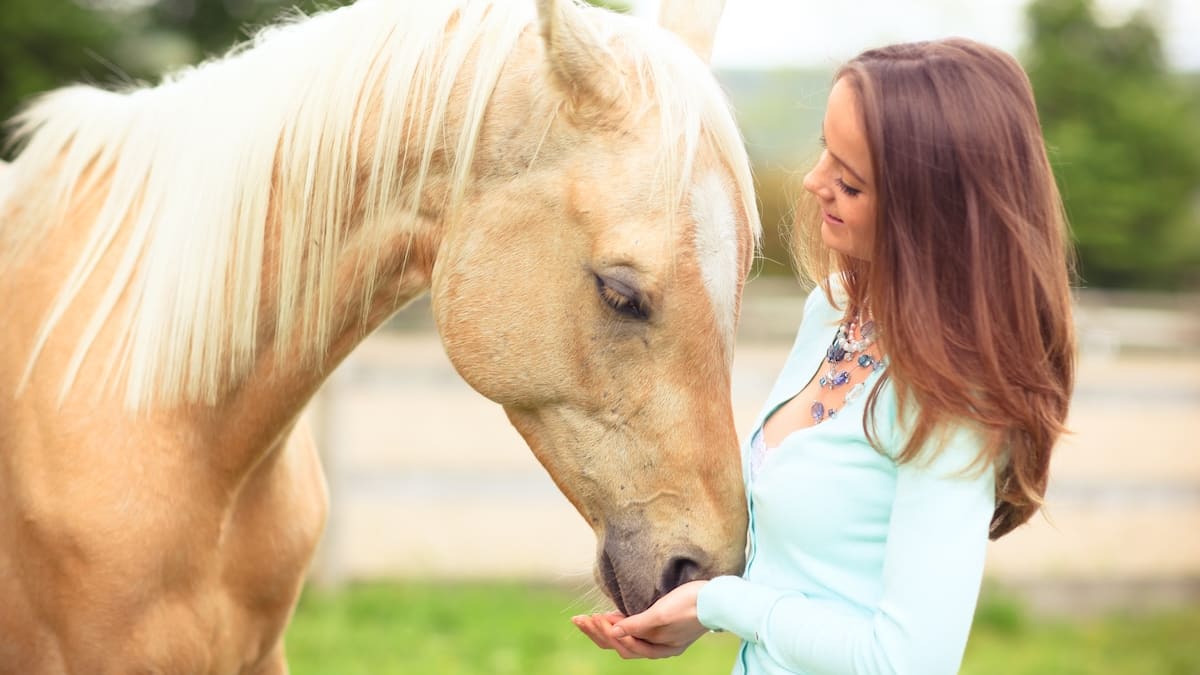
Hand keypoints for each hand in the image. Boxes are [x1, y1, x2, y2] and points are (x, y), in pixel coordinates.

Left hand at [571, 580, 709, 658]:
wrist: (718, 597)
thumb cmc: (690, 604)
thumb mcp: (661, 615)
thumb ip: (637, 625)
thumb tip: (612, 632)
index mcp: (659, 648)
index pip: (623, 645)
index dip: (605, 634)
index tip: (591, 618)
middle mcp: (658, 646)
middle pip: (621, 644)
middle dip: (598, 633)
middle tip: (577, 620)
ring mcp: (661, 637)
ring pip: (626, 638)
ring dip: (606, 630)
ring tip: (587, 619)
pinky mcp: (662, 625)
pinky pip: (635, 630)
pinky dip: (620, 624)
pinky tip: (611, 616)